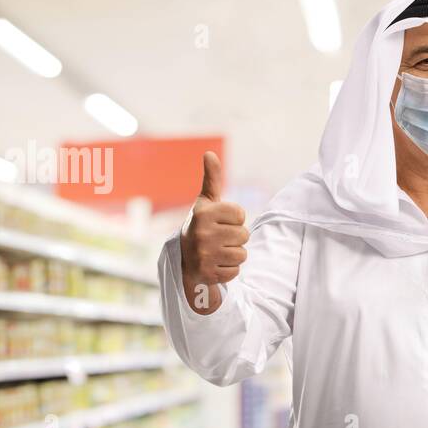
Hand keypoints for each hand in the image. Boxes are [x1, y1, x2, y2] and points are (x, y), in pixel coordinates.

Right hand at [179, 151, 248, 313]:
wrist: (183, 260)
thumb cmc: (201, 226)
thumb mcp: (205, 202)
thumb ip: (212, 179)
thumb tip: (209, 153)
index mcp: (203, 213)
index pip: (240, 214)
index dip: (234, 219)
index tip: (220, 222)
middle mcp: (201, 233)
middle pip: (244, 235)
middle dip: (235, 238)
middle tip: (218, 239)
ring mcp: (204, 255)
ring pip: (242, 254)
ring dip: (234, 255)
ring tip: (217, 252)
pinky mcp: (208, 274)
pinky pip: (235, 271)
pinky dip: (228, 270)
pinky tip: (215, 265)